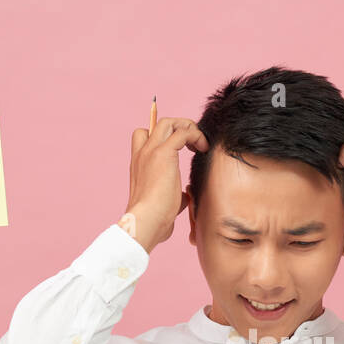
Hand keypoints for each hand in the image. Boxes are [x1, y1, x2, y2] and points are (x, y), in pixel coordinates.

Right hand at [123, 116, 207, 251]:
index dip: (164, 136)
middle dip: (180, 127)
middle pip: (159, 124)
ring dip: (188, 127)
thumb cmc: (155, 219)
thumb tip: (185, 197)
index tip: (181, 148)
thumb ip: (174, 195)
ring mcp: (151, 151)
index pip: (145, 135)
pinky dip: (196, 135)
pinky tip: (203, 149)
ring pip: (170, 122)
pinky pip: (183, 132)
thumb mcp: (165, 203)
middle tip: (194, 143)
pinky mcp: (163, 153)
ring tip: (200, 143)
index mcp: (139, 164)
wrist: (147, 221)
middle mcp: (142, 153)